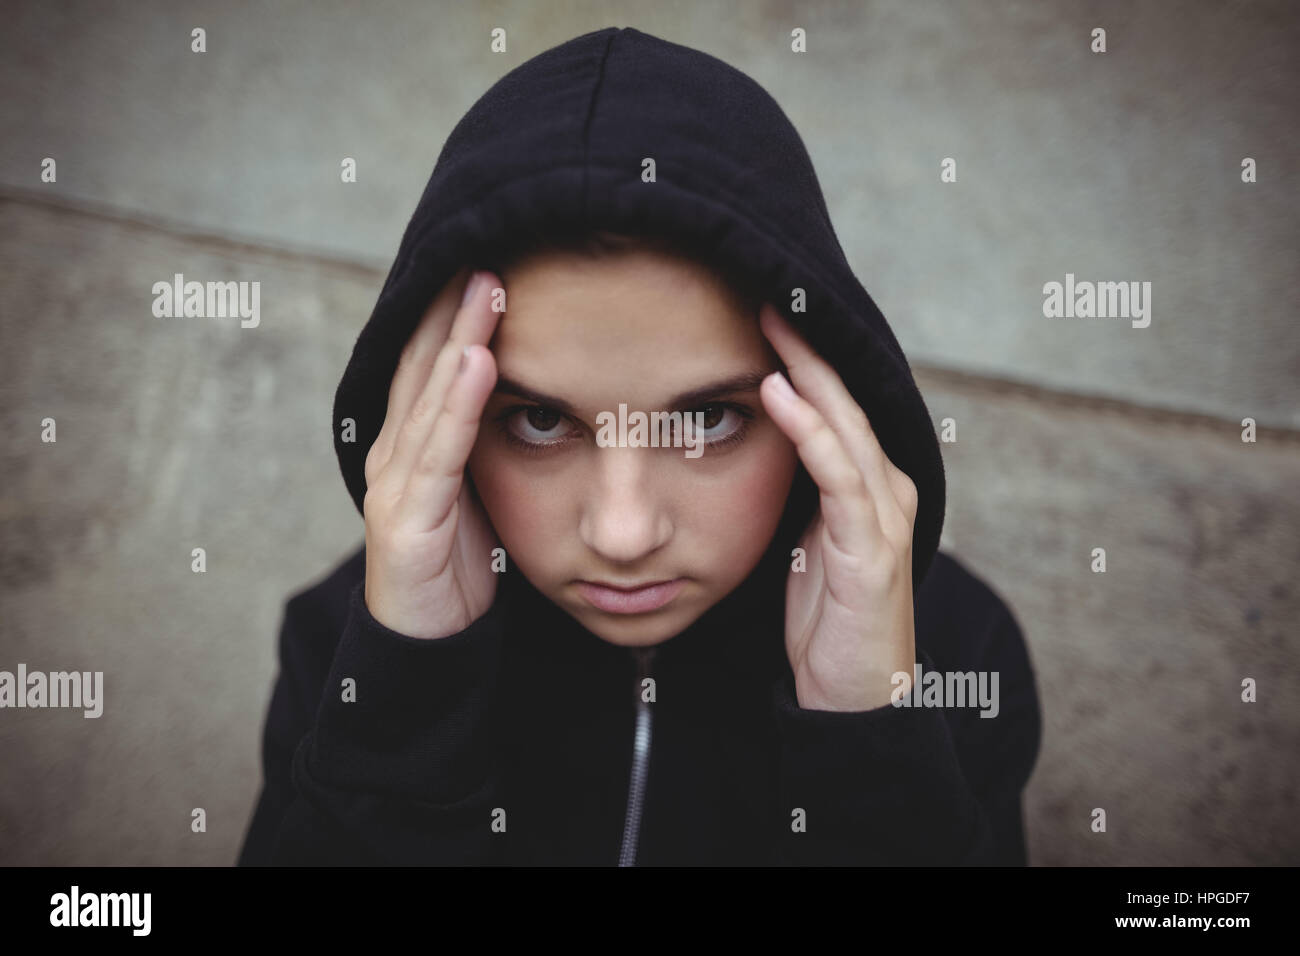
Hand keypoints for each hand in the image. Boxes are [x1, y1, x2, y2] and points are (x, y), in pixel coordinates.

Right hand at [362, 268, 504, 638]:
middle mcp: (394, 455)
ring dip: (458, 338)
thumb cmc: (459, 569)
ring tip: (486, 288)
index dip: (457, 314)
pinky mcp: (404, 522)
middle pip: (426, 367)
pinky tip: (477, 361)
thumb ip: (490, 445)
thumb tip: (538, 397)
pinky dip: (455, 405)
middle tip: (490, 252)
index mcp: (413, 446)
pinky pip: (437, 455)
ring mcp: (393, 486)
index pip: (434, 365)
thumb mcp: (481, 494)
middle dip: (455, 310)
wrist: (428, 647)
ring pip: (430, 399)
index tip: (492, 264)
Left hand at [757, 304, 919, 710]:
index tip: (764, 313)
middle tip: (766, 293)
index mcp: (870, 487)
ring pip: (846, 427)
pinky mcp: (871, 549)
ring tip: (774, 323)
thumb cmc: (827, 622)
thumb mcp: (807, 545)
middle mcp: (887, 490)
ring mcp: (884, 517)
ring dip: (809, 372)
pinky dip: (812, 431)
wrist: (855, 698)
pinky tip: (780, 394)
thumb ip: (799, 497)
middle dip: (807, 347)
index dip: (805, 359)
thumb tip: (760, 452)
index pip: (836, 407)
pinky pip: (839, 477)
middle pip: (846, 402)